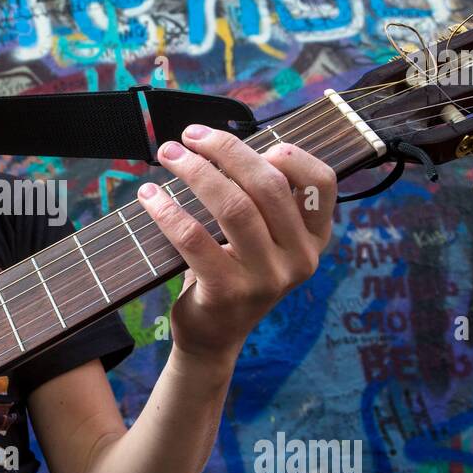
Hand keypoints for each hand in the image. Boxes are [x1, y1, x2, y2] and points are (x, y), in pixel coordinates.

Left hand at [136, 124, 336, 372]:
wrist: (214, 336)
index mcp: (313, 239)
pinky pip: (194, 238)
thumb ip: (259, 199)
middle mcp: (299, 258)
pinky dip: (167, 210)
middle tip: (189, 136)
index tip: (256, 141)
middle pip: (268, 185)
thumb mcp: (261, 239)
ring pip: (233, 206)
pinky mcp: (228, 292)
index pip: (323, 183)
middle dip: (226, 150)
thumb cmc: (233, 272)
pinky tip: (149, 195)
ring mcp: (266, 278)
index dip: (292, 153)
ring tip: (168, 155)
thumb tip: (223, 143)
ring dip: (194, 172)